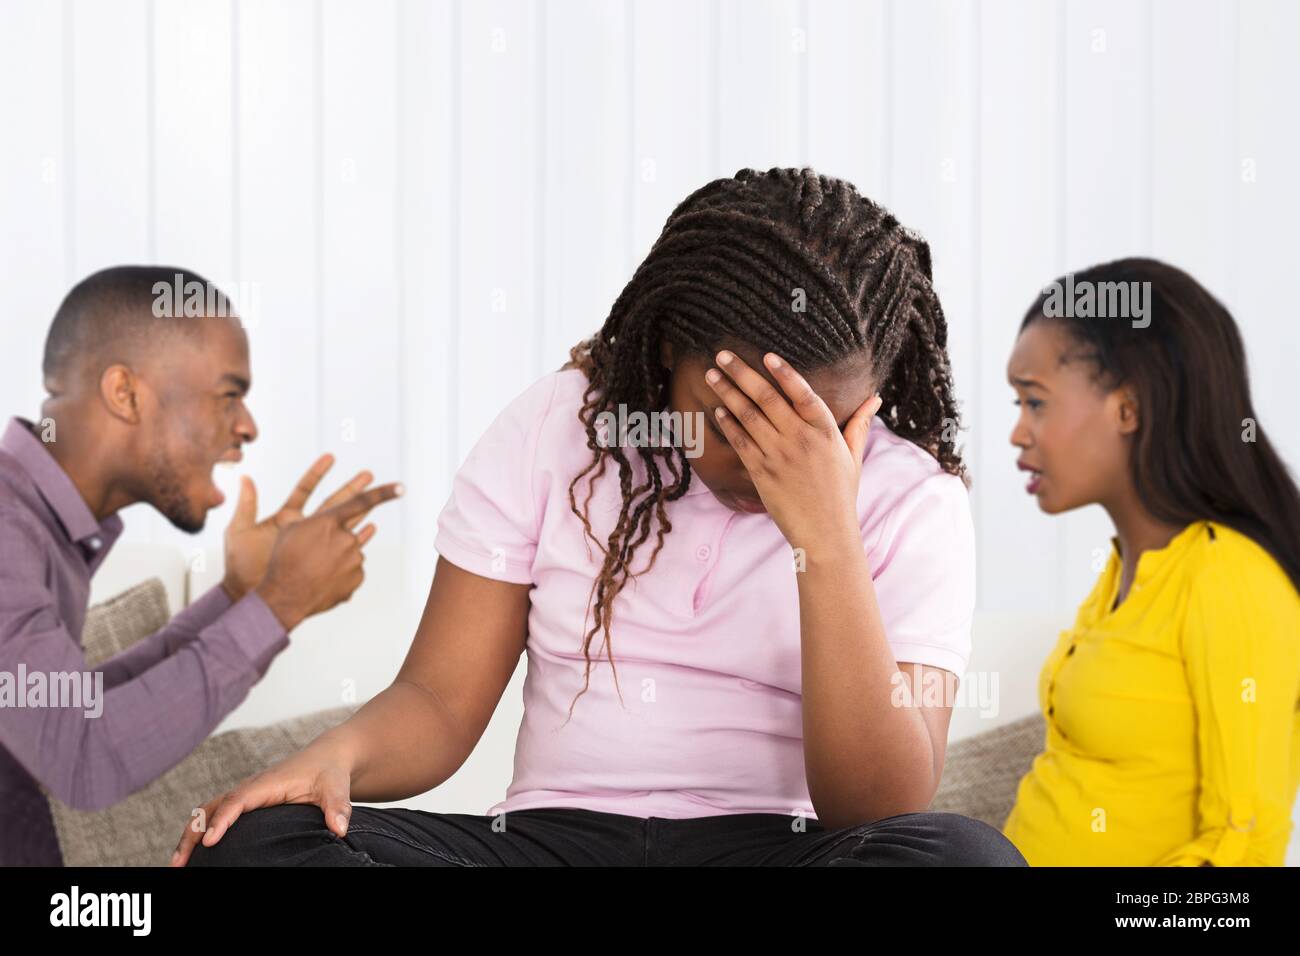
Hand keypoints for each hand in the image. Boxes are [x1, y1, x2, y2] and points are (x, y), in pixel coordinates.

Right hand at [170, 744, 354, 866]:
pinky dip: (201, 832)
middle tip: (178, 863)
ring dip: (190, 835)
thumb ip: (338, 806)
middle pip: (211, 808)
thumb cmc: (330, 771)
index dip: (222, 820)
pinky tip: (196, 855)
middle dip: (192, 833)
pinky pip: (217, 816)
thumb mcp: (338, 786)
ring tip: (177, 865)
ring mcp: (246, 795)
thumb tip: (339, 829)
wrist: (327, 757)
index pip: (237, 801)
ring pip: (209, 812)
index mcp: (267, 783)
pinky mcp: (247, 803)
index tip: (209, 842)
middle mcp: (250, 788)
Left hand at [222, 454, 379, 602]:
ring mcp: (314, 545)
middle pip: (332, 503)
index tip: (331, 457)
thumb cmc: (240, 565)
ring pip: (342, 523)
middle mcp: (303, 528)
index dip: (317, 474)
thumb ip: (246, 506)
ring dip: (360, 510)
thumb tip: (245, 478)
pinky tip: (370, 528)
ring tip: (376, 497)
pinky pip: (344, 548)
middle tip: (367, 475)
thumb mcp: (239, 532)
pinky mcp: (321, 562)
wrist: (246, 593)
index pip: (305, 490)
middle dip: (351, 489)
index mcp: (286, 518)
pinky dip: (358, 538)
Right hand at [254, 482, 403, 630]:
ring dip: (339, 555)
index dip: (383, 493)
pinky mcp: (357, 577)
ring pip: (352, 550)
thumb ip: (316, 517)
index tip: (402, 488)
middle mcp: (346, 538)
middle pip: (352, 531)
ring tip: (315, 567)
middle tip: (322, 550)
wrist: (285, 596)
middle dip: (343, 537)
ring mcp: (354, 559)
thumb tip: (333, 520)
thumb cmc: (284, 559)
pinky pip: (353, 569)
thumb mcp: (290, 528)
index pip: (361, 502)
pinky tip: (324, 578)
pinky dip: (342, 572)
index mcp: (329, 521)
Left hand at [706, 349, 881, 546]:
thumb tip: (876, 398)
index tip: (767, 355)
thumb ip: (860, 423)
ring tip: (712, 374)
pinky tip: (718, 408)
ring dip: (728, 392)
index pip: (803, 393)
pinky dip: (729, 423)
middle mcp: (801, 439)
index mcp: (825, 431)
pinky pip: (741, 442)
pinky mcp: (761, 472)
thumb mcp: (854, 456)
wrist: (824, 534)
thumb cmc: (840, 494)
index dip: (785, 373)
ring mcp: (779, 455)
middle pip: (767, 398)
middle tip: (723, 354)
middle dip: (742, 373)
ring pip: (749, 416)